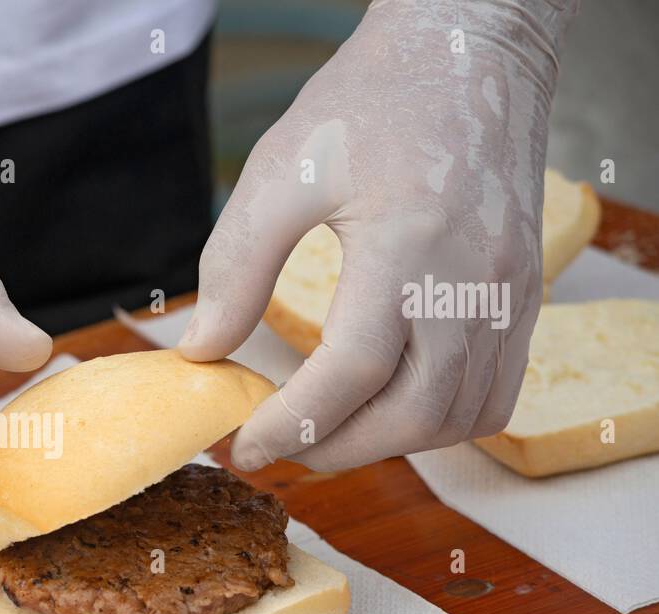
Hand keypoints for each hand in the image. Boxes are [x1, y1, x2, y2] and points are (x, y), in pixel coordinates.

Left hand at [180, 0, 577, 471]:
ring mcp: (511, 291)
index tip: (248, 447)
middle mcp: (474, 278)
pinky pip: (494, 392)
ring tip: (327, 430)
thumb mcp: (282, 170)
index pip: (354, 370)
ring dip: (388, 443)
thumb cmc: (373, 100)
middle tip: (280, 446)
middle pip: (414, 412)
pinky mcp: (526, 295)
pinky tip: (387, 405)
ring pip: (460, 416)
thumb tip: (202, 349)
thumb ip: (237, 265)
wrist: (468, 50)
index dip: (296, 423)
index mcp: (411, 243)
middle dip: (337, 448)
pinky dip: (438, 421)